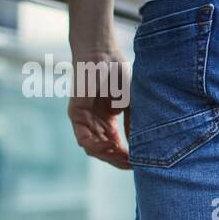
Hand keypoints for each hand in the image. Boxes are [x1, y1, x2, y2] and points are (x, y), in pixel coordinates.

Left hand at [67, 48, 131, 169]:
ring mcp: (84, 120)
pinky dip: (97, 147)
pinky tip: (111, 146)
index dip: (127, 158)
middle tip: (134, 164)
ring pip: (94, 149)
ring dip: (109, 156)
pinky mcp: (76, 114)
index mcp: (108, 123)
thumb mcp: (133, 105)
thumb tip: (141, 148)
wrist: (103, 55)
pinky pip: (83, 139)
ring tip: (124, 157)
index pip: (116, 148)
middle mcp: (95, 124)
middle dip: (120, 160)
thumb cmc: (118, 75)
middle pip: (105, 152)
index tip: (142, 164)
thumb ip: (134, 126)